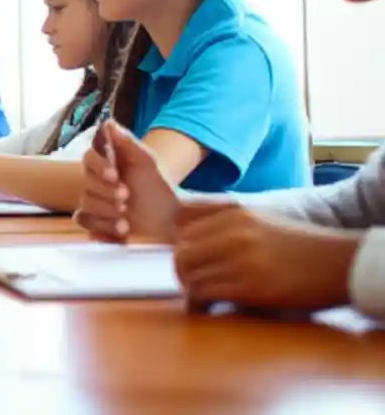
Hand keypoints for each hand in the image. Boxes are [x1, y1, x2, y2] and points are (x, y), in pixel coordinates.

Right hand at [74, 120, 177, 241]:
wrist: (170, 215)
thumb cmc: (157, 184)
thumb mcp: (148, 162)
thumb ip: (129, 142)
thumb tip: (109, 123)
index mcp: (106, 162)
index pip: (90, 158)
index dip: (99, 166)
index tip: (115, 174)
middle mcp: (96, 180)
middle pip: (86, 183)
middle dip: (106, 192)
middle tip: (125, 197)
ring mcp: (95, 202)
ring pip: (85, 205)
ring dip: (105, 212)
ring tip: (125, 220)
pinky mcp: (96, 221)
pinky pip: (86, 223)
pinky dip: (101, 229)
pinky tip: (119, 232)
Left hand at [173, 200, 360, 310]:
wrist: (339, 263)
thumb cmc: (299, 246)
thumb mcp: (261, 221)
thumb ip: (225, 225)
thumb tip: (186, 240)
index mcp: (234, 213)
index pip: (183, 227)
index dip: (181, 249)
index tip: (190, 263)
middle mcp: (233, 233)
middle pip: (182, 253)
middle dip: (182, 273)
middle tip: (192, 286)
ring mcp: (241, 259)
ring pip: (190, 276)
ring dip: (191, 291)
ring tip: (201, 300)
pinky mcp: (250, 287)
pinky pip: (207, 294)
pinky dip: (201, 304)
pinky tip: (209, 309)